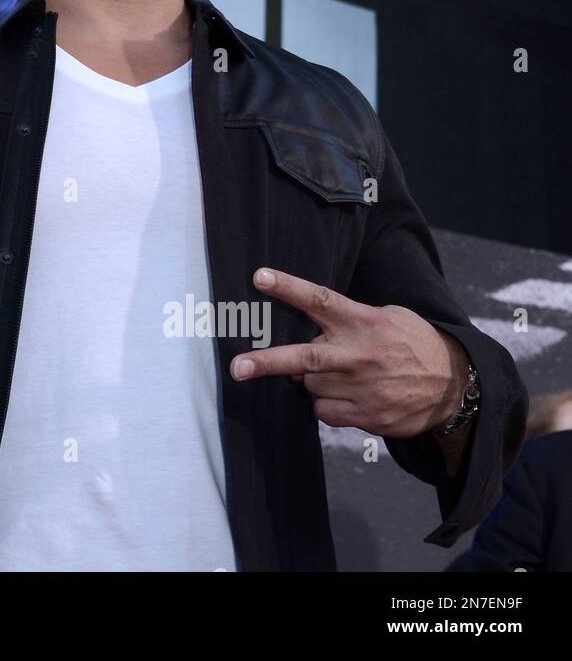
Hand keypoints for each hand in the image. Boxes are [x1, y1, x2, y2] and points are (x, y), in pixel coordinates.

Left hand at [230, 268, 468, 438]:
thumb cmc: (413, 343)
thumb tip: (311, 328)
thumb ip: (350, 318)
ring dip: (313, 379)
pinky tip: (348, 394)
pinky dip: (326, 404)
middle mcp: (360, 355)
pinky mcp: (367, 416)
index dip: (288, 287)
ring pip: (310, 385)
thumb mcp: (389, 316)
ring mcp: (363, 388)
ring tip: (339, 372)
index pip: (321, 300)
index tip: (260, 277)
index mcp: (364, 322)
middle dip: (267, 362)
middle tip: (237, 368)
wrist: (455, 386)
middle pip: (305, 358)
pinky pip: (324, 411)